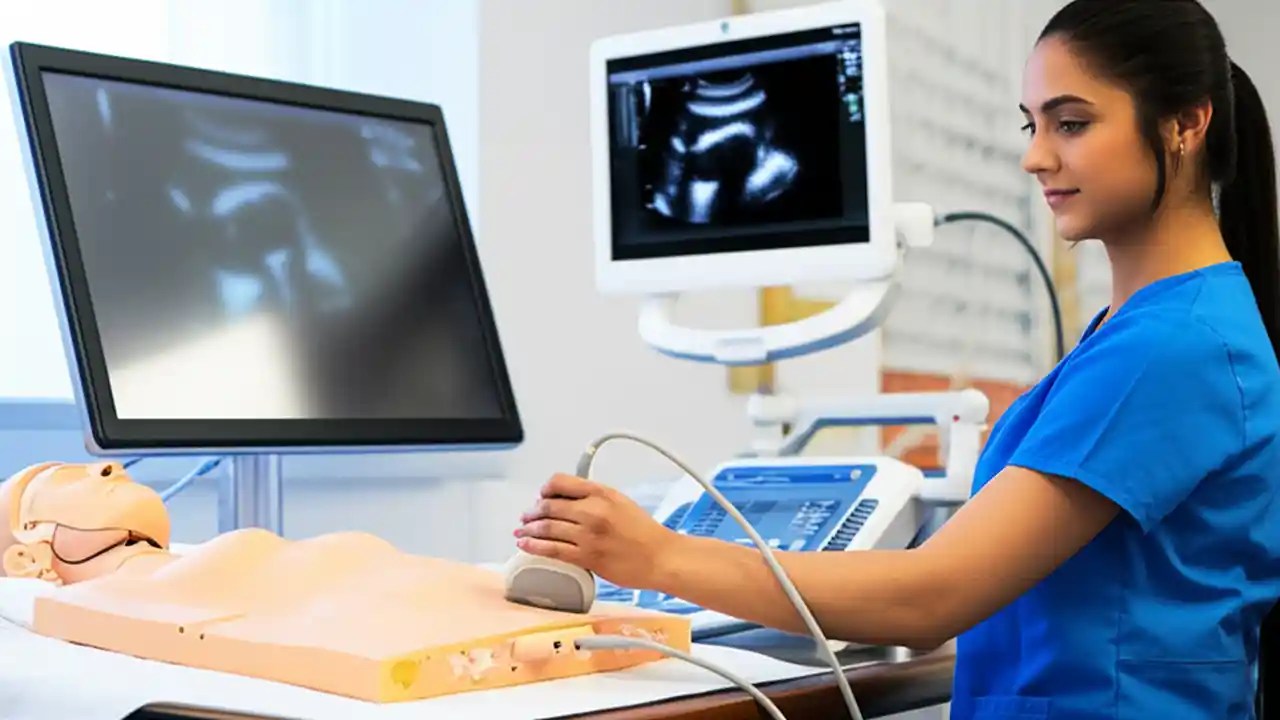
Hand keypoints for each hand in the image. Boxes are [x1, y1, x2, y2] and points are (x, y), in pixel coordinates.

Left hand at [515, 473, 681, 589]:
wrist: (661, 557)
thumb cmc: (645, 533)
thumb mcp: (620, 502)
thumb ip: (595, 498)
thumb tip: (568, 500)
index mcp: (601, 493)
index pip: (561, 482)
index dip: (546, 489)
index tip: (542, 495)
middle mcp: (593, 511)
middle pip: (549, 506)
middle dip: (532, 511)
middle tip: (527, 516)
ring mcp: (588, 535)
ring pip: (547, 528)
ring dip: (529, 529)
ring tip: (521, 530)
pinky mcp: (586, 556)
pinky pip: (552, 550)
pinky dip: (534, 546)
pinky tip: (525, 544)